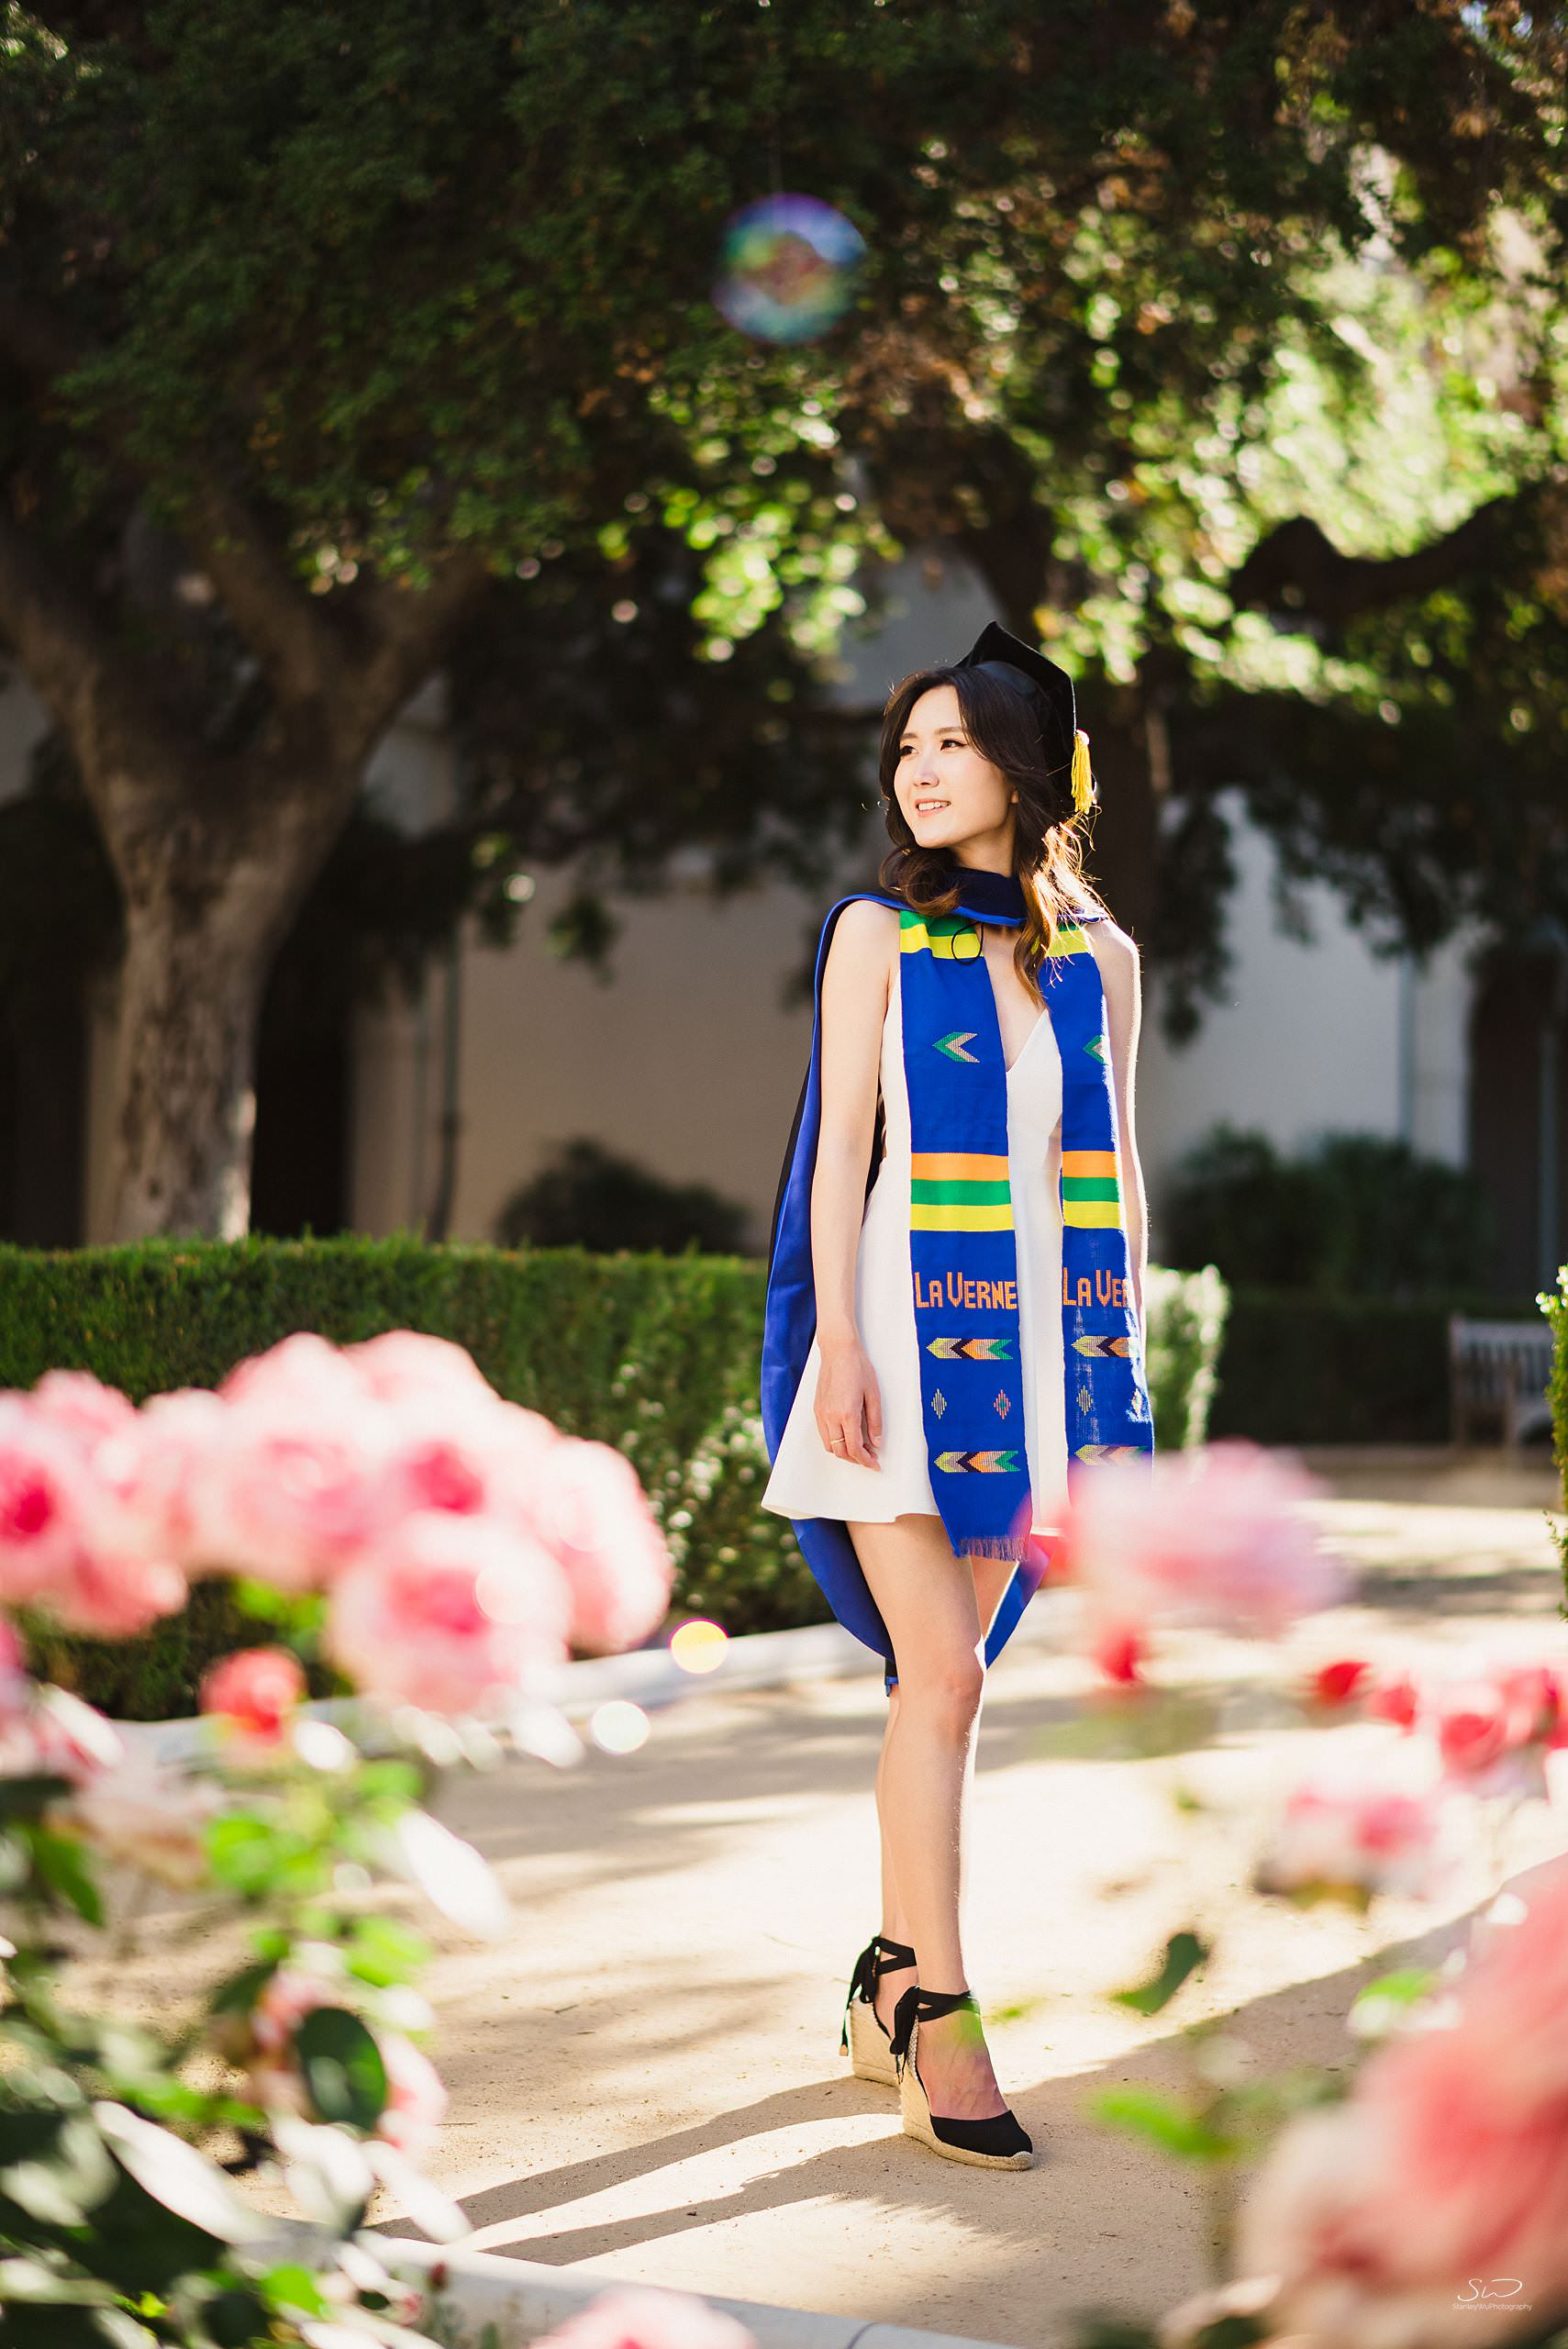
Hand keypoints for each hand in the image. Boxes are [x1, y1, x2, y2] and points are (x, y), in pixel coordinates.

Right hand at [815, 1335, 881, 1467]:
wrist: (838, 1351)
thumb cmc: (858, 1368)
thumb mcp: (873, 1395)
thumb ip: (875, 1421)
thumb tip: (876, 1442)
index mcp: (847, 1414)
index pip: (854, 1448)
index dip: (865, 1461)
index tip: (874, 1464)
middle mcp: (830, 1416)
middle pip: (840, 1452)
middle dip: (856, 1459)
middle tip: (870, 1458)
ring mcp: (821, 1413)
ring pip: (829, 1446)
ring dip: (844, 1452)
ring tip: (860, 1448)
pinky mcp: (817, 1409)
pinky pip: (823, 1434)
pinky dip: (834, 1442)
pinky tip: (847, 1436)